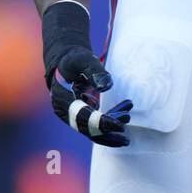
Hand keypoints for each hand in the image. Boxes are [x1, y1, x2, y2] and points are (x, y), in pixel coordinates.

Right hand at [42, 0, 132, 146]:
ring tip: (128, 117)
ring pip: (93, 128)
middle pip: (87, 130)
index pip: (83, 118)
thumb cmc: (73, 59)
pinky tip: (125, 110)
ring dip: (111, 127)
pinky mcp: (81, 113)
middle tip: (126, 133)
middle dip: (108, 132)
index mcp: (63, 101)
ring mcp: (73, 114)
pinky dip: (110, 118)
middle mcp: (66, 112)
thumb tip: (106, 87)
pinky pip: (96, 121)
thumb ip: (94, 70)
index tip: (120, 125)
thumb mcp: (82, 59)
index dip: (102, 123)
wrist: (65, 60)